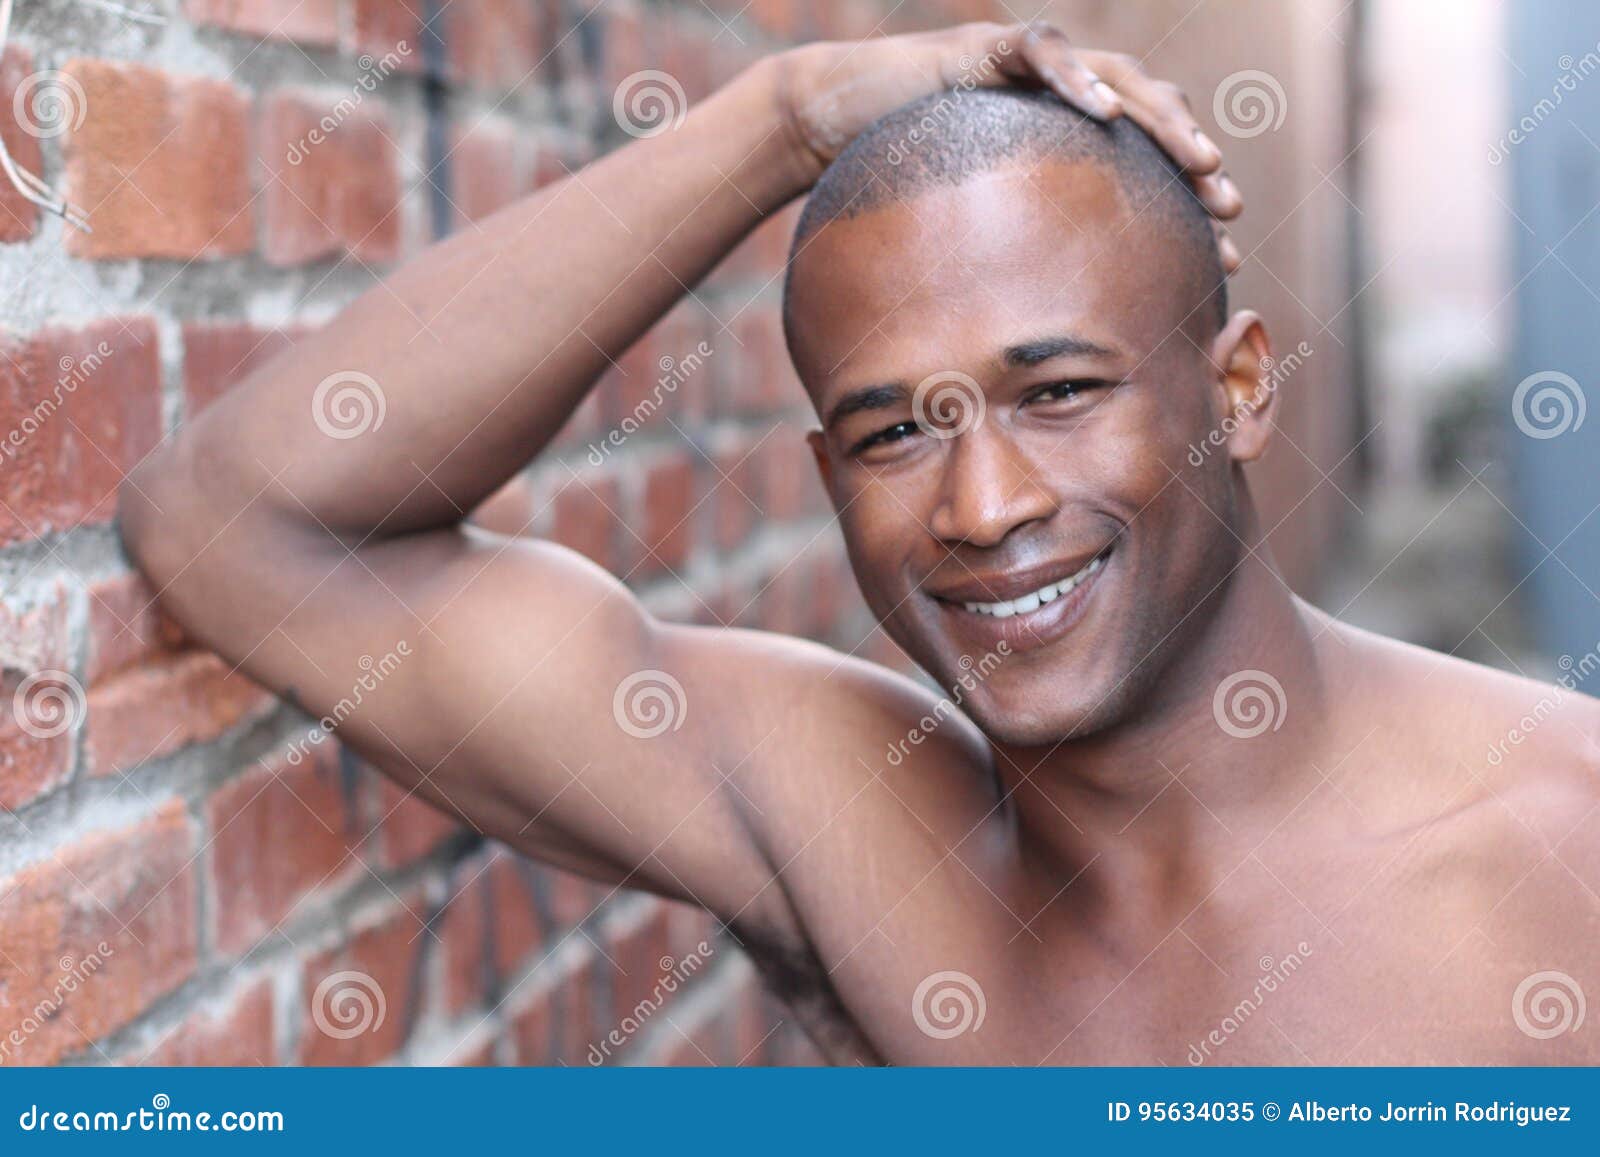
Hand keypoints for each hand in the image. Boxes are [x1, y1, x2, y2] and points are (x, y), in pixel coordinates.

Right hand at [776, 22, 1242, 270]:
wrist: (829, 126)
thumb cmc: (897, 185)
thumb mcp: (972, 235)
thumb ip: (1017, 265)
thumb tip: (1040, 352)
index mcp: (1066, 141)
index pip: (1146, 163)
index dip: (1188, 201)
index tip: (1225, 249)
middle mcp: (1059, 97)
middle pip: (1150, 115)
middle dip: (1194, 160)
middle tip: (1228, 207)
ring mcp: (1028, 66)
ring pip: (1116, 76)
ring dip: (1160, 117)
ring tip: (1198, 158)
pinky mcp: (988, 48)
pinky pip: (1042, 53)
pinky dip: (1076, 78)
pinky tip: (1106, 112)